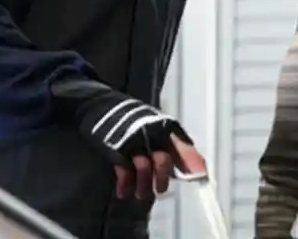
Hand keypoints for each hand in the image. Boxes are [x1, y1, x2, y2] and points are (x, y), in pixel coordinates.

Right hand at [50, 79, 197, 201]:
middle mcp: (151, 131)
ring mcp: (133, 139)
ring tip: (140, 193)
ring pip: (144, 170)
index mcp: (163, 124)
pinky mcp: (116, 148)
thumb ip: (171, 142)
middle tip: (160, 189)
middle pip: (164, 162)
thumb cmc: (130, 118)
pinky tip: (123, 191)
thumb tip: (193, 166)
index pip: (183, 146)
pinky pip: (125, 172)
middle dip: (162, 179)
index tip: (200, 178)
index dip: (193, 163)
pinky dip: (125, 185)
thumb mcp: (153, 123)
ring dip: (143, 186)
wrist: (98, 104)